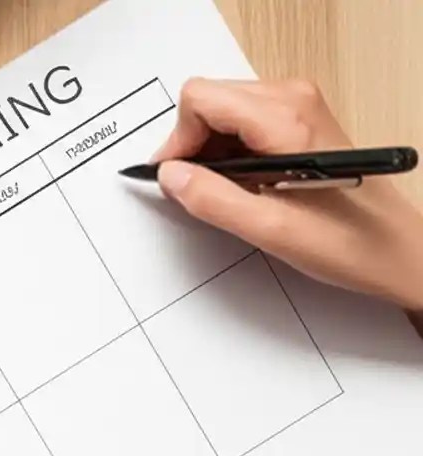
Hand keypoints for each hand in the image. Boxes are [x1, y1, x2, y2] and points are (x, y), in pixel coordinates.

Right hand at [152, 78, 422, 310]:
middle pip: (209, 100)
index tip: (176, 177)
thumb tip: (171, 176)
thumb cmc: (346, 240)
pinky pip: (243, 120)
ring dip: (211, 149)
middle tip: (195, 187)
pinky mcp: (300, 118)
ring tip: (226, 190)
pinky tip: (243, 183)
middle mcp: (293, 100)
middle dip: (191, 143)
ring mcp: (298, 106)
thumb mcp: (268, 229)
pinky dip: (229, 150)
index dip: (178, 140)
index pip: (201, 100)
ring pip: (223, 109)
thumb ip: (211, 199)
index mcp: (285, 120)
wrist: (392, 247)